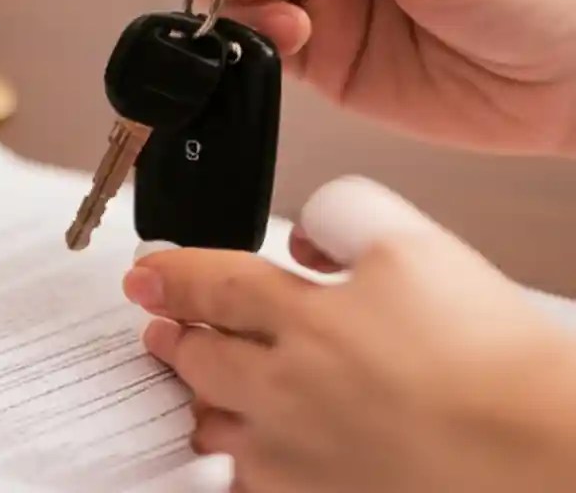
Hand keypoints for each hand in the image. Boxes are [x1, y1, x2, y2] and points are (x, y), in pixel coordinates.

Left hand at [123, 176, 575, 492]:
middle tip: (166, 330)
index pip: (209, 285)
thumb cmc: (494, 362)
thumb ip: (344, 215)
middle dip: (174, 337)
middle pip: (197, 357)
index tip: (146, 275)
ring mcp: (290, 456)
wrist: (540, 459)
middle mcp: (281, 389)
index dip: (171, 274)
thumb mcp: (416, 245)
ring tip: (206, 389)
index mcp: (304, 317)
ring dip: (202, 400)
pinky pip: (242, 485)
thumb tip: (304, 237)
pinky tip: (257, 449)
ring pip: (210, 426)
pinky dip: (239, 462)